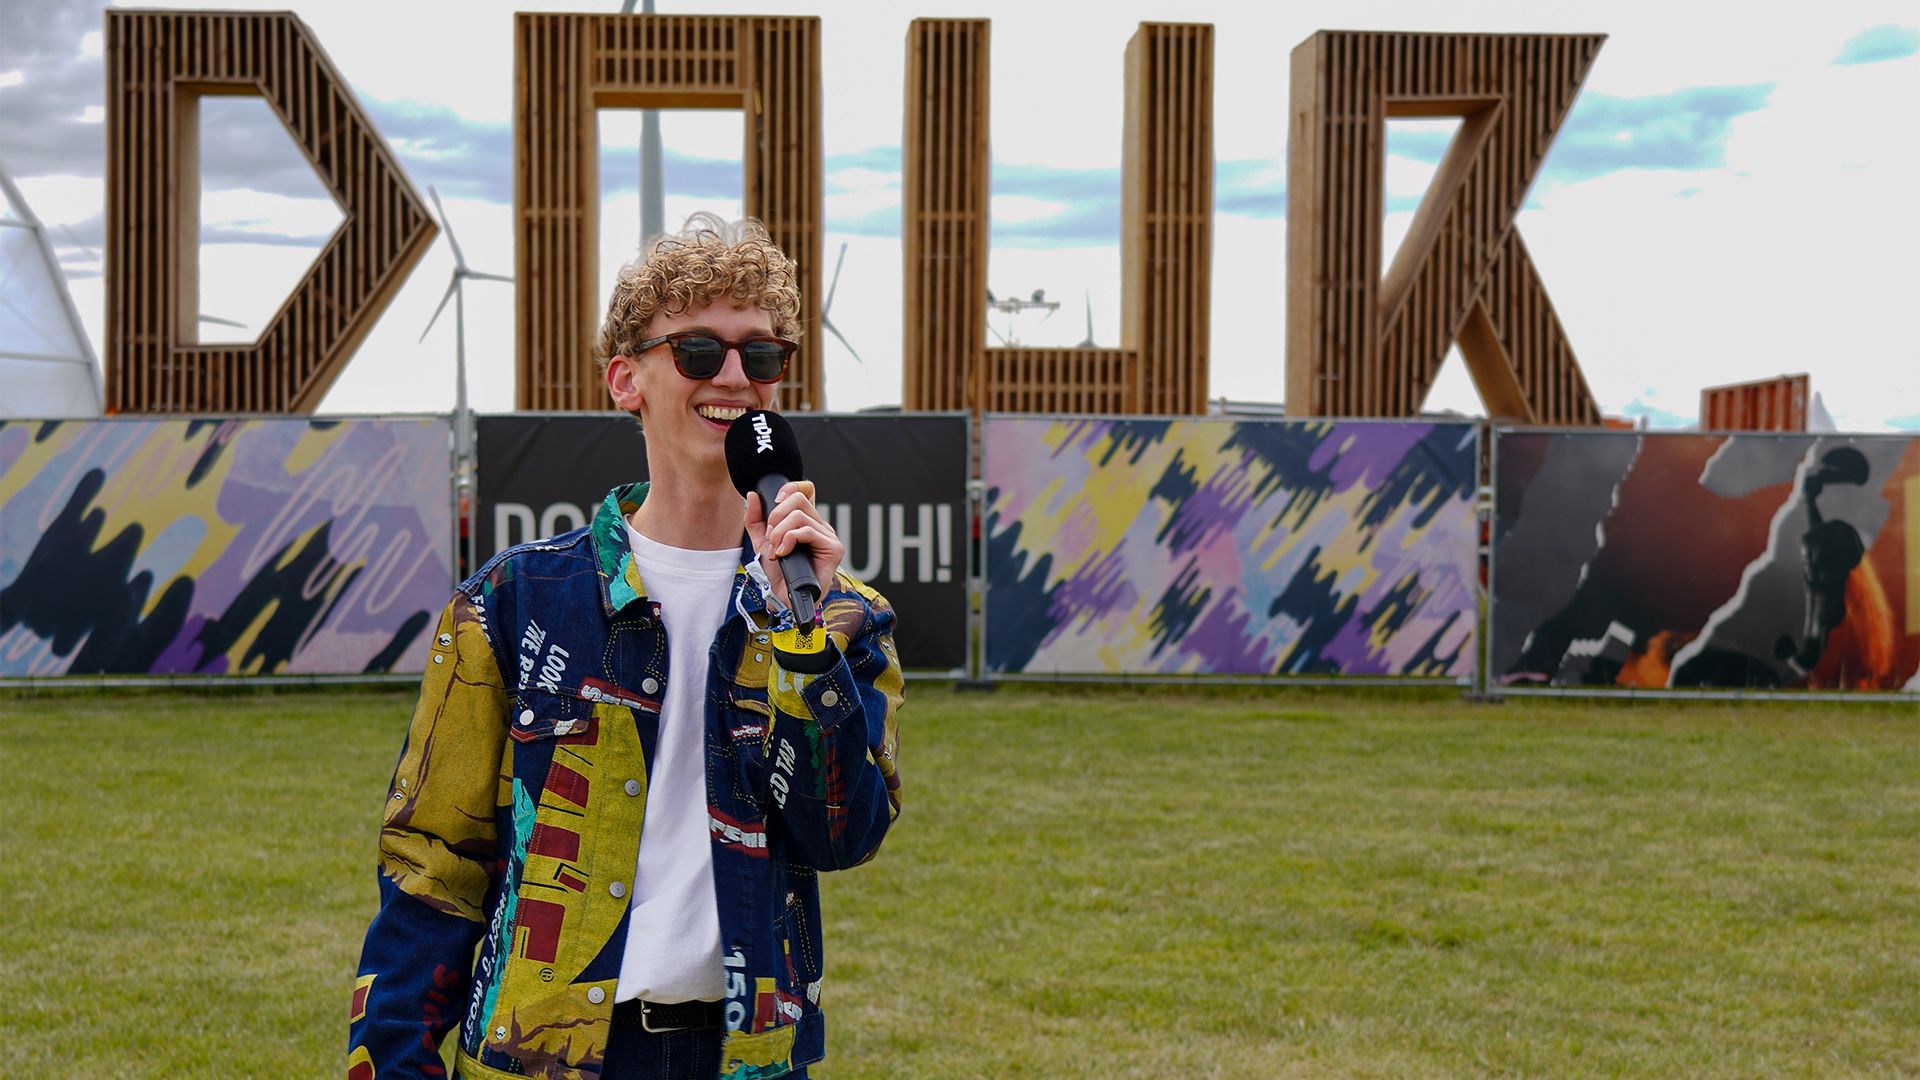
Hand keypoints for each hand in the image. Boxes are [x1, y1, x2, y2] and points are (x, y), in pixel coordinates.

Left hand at [745, 480, 843, 614]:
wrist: (782, 599)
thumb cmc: (777, 574)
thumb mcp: (761, 541)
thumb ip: (756, 519)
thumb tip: (753, 495)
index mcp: (808, 521)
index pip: (804, 490)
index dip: (789, 489)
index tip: (773, 504)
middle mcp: (820, 526)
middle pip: (798, 499)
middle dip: (776, 517)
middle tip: (771, 538)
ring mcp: (829, 536)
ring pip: (800, 515)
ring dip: (780, 533)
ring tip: (776, 550)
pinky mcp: (833, 548)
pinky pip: (807, 531)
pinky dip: (789, 540)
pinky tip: (784, 554)